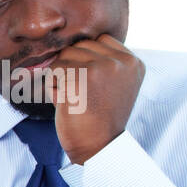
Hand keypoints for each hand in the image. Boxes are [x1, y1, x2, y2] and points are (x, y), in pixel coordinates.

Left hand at [47, 35, 144, 163]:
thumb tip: (71, 44)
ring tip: (72, 97)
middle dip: (70, 68)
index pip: (100, 40)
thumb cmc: (98, 119)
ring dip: (60, 77)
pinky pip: (54, 70)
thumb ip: (103, 63)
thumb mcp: (112, 86)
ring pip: (65, 55)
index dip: (84, 58)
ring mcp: (104, 66)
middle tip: (78, 93)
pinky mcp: (84, 74)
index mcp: (133, 62)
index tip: (86, 82)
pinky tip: (65, 102)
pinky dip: (52, 86)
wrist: (98, 146)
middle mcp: (122, 61)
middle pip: (80, 46)